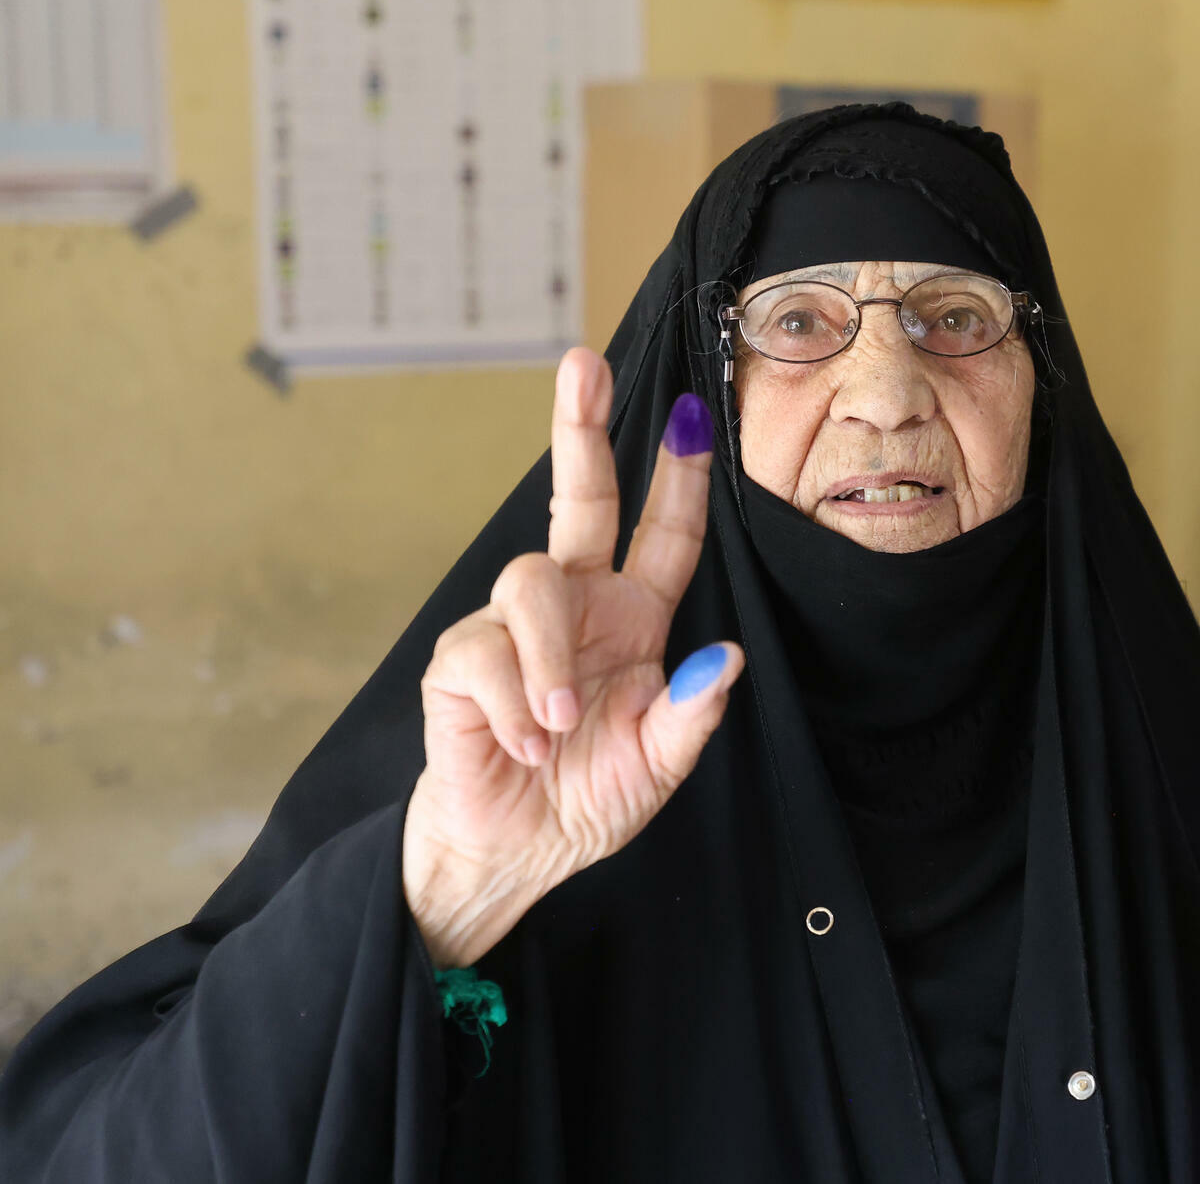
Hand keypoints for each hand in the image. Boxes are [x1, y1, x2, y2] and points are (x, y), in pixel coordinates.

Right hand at [402, 348, 743, 967]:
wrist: (516, 852)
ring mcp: (512, 626)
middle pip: (579, 497)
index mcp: (634, 615)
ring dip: (551, 658)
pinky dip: (513, 703)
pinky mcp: (459, 661)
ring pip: (529, 582)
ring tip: (559, 723)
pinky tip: (524, 742)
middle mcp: (576, 604)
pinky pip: (484, 652)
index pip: (663, 533)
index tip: (693, 413)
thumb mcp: (658, 765)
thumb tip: (723, 659)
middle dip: (579, 428)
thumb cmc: (589, 798)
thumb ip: (691, 715)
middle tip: (582, 364)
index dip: (679, 477)